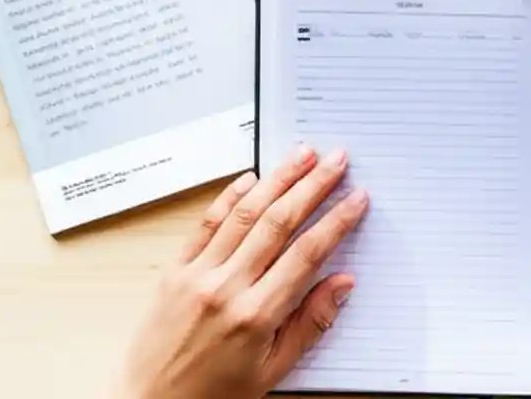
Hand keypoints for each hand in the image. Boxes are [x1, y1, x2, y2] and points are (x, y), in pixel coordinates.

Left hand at [111, 148, 368, 398]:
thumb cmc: (211, 395)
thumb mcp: (272, 371)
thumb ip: (310, 324)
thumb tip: (342, 284)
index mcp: (255, 315)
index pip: (307, 254)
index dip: (336, 221)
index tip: (356, 200)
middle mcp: (225, 288)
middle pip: (278, 222)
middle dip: (313, 186)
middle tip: (337, 160)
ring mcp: (196, 274)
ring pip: (244, 214)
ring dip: (277, 179)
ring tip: (302, 155)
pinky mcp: (174, 270)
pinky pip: (205, 224)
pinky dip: (230, 197)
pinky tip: (251, 179)